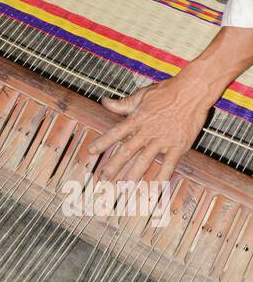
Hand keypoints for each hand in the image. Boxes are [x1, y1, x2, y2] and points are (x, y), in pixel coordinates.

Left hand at [88, 75, 210, 183]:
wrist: (192, 92)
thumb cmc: (167, 92)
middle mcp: (147, 132)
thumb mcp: (142, 95)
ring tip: (123, 187)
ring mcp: (162, 140)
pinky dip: (162, 178)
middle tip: (103, 178)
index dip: (102, 142)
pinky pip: (168, 165)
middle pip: (126, 151)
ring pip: (144, 161)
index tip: (91, 152)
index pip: (115, 133)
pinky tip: (154, 189)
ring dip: (132, 175)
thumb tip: (105, 102)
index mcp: (137, 119)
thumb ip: (123, 103)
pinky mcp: (178, 146)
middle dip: (113, 166)